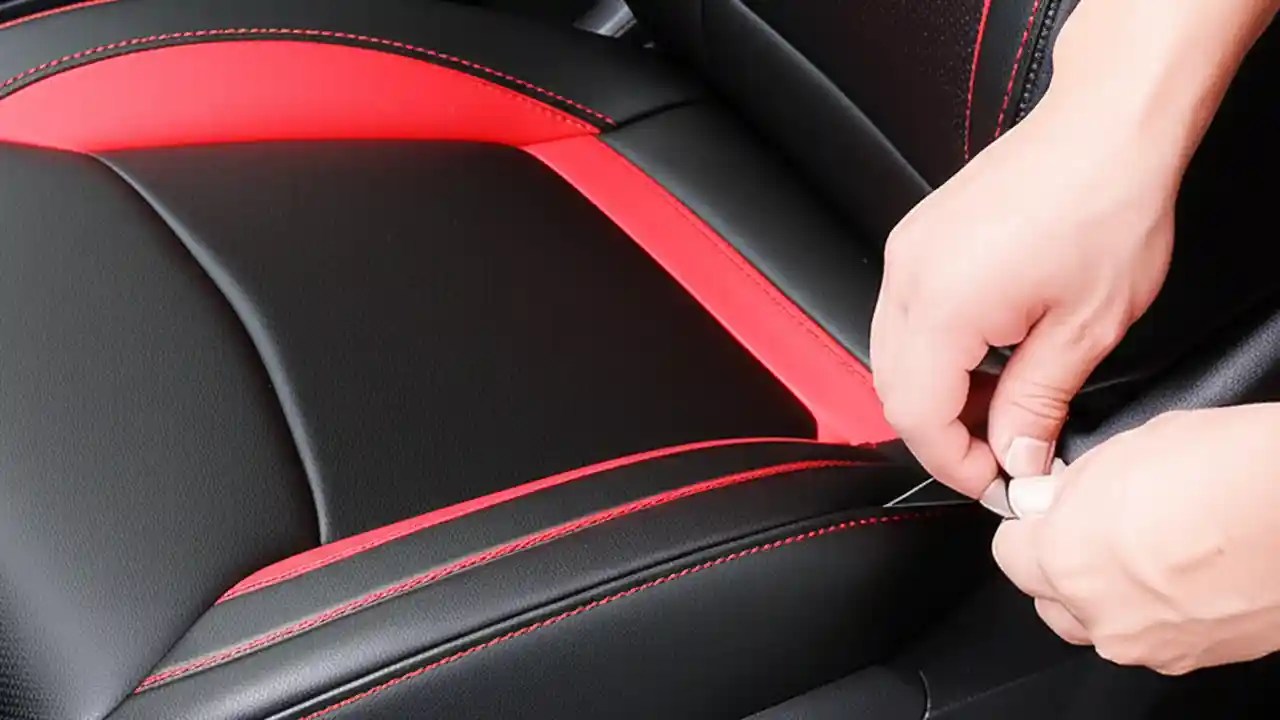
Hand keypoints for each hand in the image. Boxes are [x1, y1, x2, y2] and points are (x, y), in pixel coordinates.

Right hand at [870, 93, 1177, 496]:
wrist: (1105, 126)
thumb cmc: (1106, 202)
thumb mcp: (1087, 327)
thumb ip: (1038, 404)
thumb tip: (1016, 457)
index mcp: (944, 305)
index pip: (917, 417)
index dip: (955, 463)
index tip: (997, 480)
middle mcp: (909, 278)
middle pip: (893, 392)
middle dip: (945, 435)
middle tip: (1004, 452)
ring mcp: (907, 255)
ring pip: (893, 358)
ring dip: (939, 396)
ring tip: (1004, 404)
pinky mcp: (917, 241)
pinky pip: (905, 320)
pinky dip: (936, 357)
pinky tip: (986, 359)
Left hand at [993, 404, 1279, 674]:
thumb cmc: (1235, 468)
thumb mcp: (1125, 450)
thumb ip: (1071, 488)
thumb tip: (1049, 501)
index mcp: (1067, 558)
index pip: (1009, 553)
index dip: (1027, 527)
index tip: (1043, 512)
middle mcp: (1103, 613)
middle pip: (1047, 597)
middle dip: (1060, 563)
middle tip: (1093, 526)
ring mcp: (1152, 643)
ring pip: (1096, 624)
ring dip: (1104, 592)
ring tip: (1145, 547)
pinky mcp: (1198, 657)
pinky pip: (1150, 636)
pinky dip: (1153, 610)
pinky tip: (1183, 570)